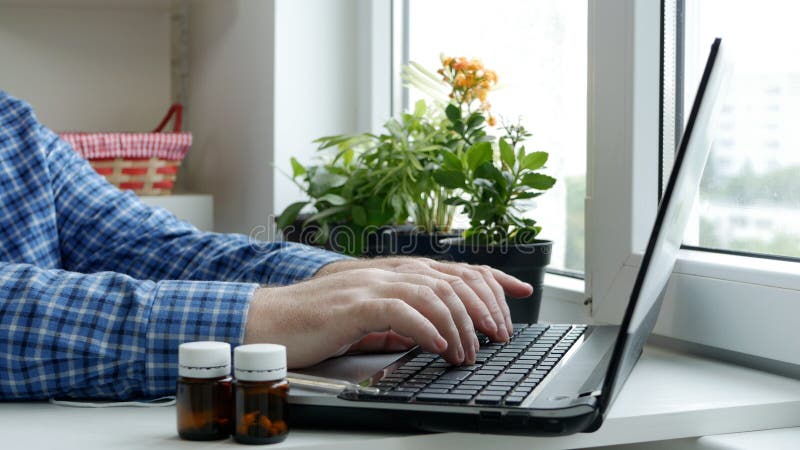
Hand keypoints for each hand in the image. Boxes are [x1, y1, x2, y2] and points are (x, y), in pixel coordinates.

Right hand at [316, 257, 531, 342]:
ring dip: (458, 325)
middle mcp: (387, 271)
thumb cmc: (316, 321)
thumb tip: (431, 333)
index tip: (522, 292)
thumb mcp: (369, 319)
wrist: (270, 320)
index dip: (494, 279)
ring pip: (432, 293)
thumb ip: (400, 319)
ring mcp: (370, 284)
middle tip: (496, 337)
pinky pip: (401, 311)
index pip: (456, 268)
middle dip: (483, 308)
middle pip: (452, 279)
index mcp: (394, 272)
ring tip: (466, 352)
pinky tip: (438, 346)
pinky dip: (426, 329)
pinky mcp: (354, 304)